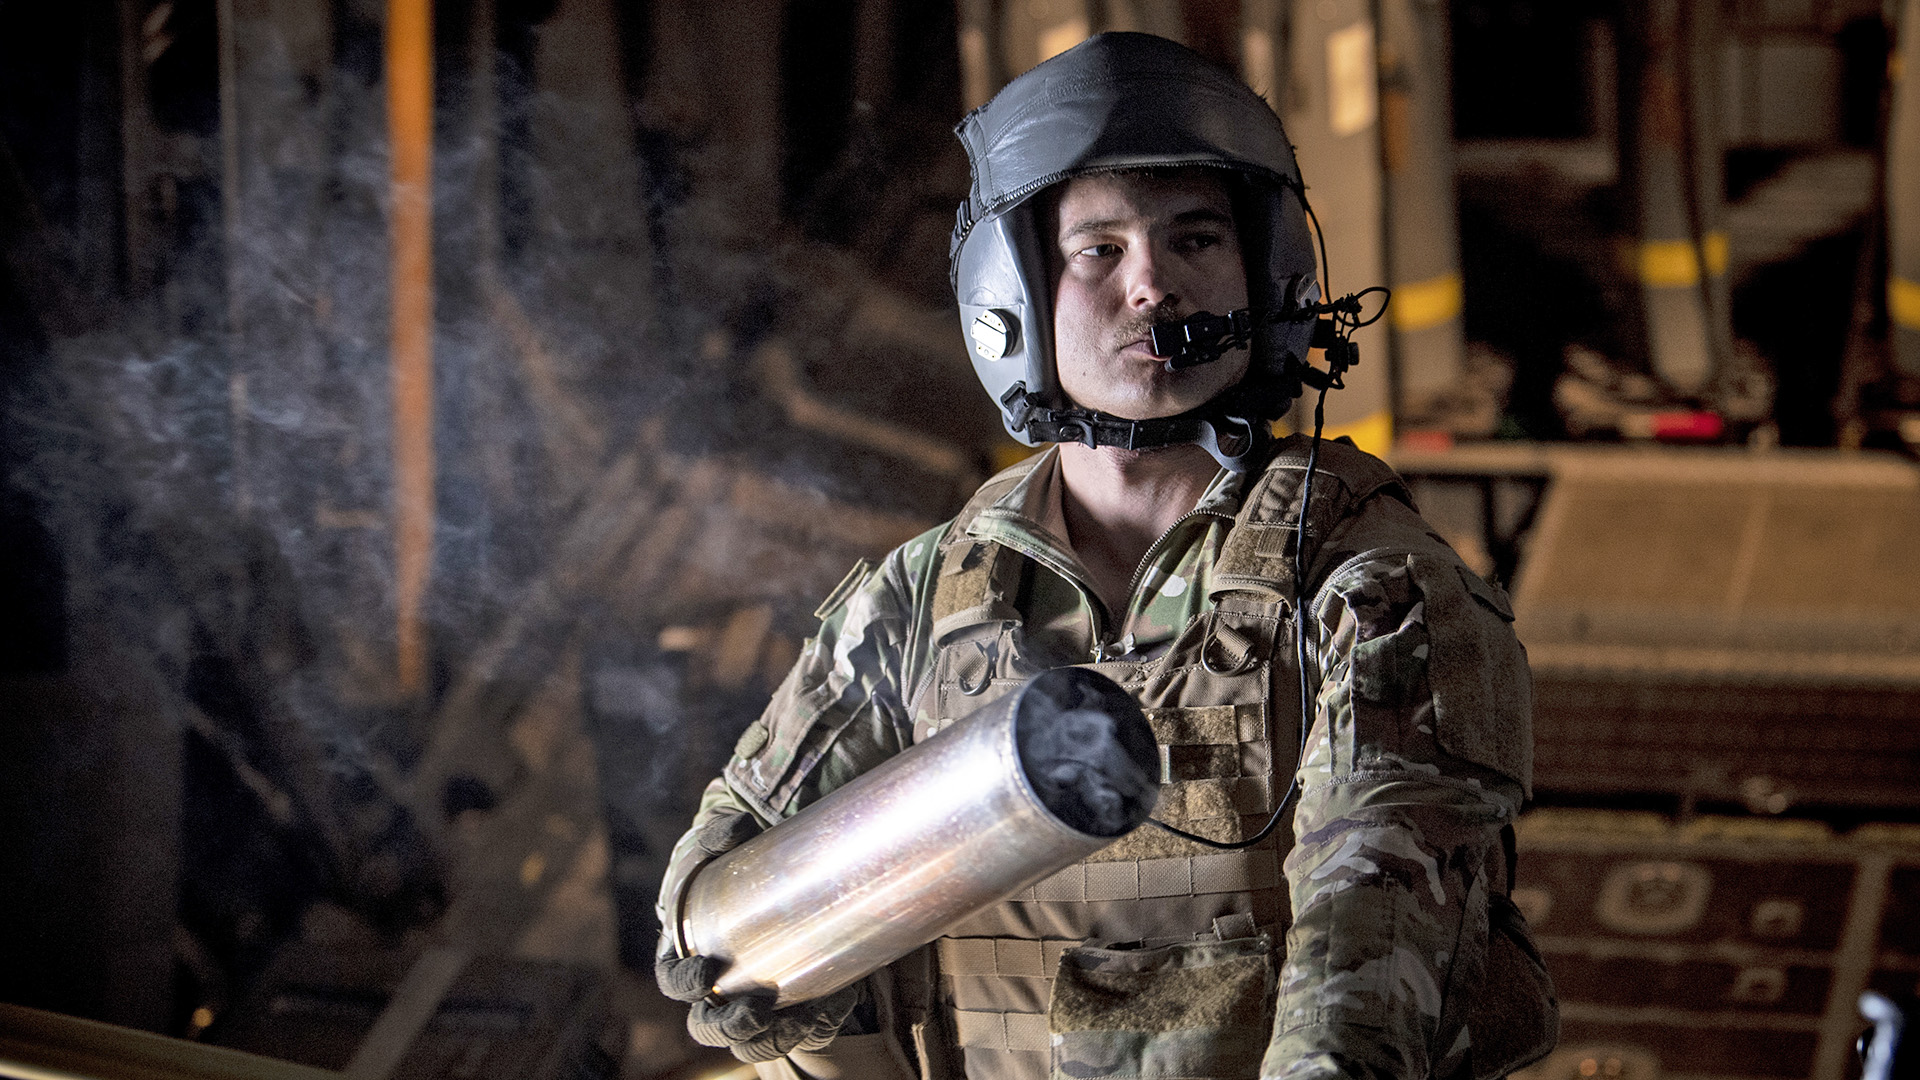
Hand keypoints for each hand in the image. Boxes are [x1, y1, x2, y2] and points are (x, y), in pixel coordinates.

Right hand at [653, 809, 864, 1061]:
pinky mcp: (789, 1005)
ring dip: (773, 1038)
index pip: (674, 981)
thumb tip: (737, 826)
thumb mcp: (716, 846)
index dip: (685, 984)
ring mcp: (750, 1002)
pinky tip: (840, 1003)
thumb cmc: (725, 868)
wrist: (760, 878)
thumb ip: (719, 832)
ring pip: (754, 1040)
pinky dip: (820, 1023)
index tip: (708, 972)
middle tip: (755, 1012)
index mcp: (685, 955)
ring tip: (798, 1022)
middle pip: (711, 1027)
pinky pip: (802, 1029)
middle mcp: (714, 990)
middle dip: (732, 1027)